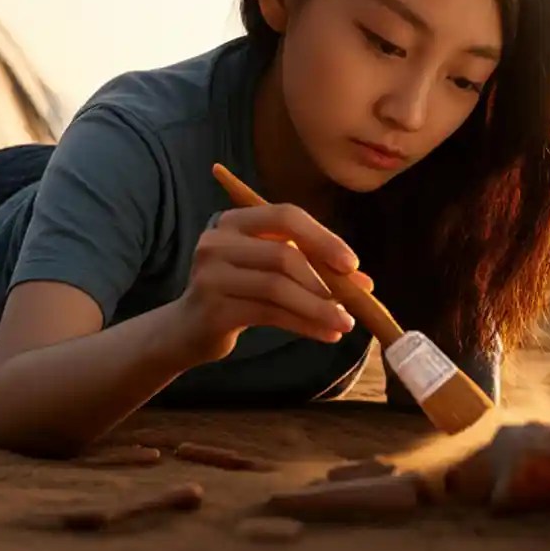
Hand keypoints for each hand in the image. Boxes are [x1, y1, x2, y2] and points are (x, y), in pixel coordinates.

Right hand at [172, 204, 372, 365]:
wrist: (186, 329)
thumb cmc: (237, 294)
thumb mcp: (269, 272)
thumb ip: (310, 269)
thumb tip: (363, 282)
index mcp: (234, 221)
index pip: (285, 216)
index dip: (322, 238)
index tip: (351, 264)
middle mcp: (217, 240)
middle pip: (283, 253)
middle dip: (324, 279)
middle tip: (352, 302)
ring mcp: (211, 274)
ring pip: (278, 287)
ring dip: (318, 307)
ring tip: (344, 323)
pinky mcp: (212, 308)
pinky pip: (270, 314)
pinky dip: (304, 324)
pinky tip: (325, 334)